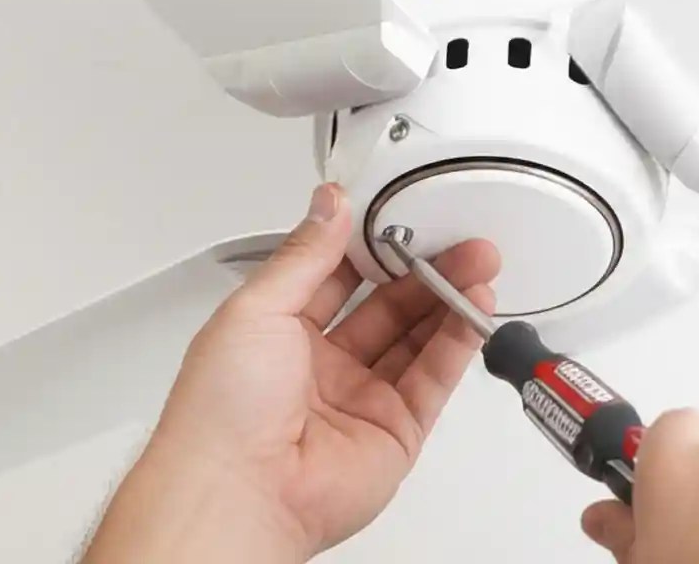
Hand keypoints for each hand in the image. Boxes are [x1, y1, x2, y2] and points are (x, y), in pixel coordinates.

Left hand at [83, 184, 499, 562]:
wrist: (238, 492)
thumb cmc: (220, 412)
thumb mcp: (257, 307)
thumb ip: (305, 254)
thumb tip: (329, 205)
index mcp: (278, 333)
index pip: (337, 276)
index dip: (372, 245)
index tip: (402, 213)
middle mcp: (321, 366)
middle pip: (387, 305)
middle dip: (423, 269)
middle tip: (456, 236)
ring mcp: (361, 399)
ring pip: (417, 338)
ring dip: (449, 298)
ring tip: (478, 263)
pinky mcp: (396, 430)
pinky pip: (435, 378)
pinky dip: (458, 341)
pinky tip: (474, 307)